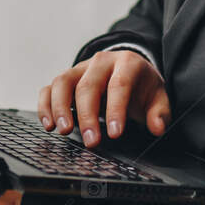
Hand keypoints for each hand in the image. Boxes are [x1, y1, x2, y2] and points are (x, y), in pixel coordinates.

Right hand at [37, 49, 170, 146]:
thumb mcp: (157, 97)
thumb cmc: (141, 86)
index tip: (115, 134)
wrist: (128, 69)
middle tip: (91, 141)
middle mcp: (100, 62)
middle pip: (88, 85)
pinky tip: (48, 124)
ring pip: (62, 82)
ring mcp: (80, 69)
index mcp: (127, 63)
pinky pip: (49, 88)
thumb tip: (157, 127)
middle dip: (87, 115)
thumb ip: (159, 112)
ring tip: (63, 130)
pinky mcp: (66, 79)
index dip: (115, 110)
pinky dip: (45, 105)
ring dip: (60, 108)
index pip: (118, 85)